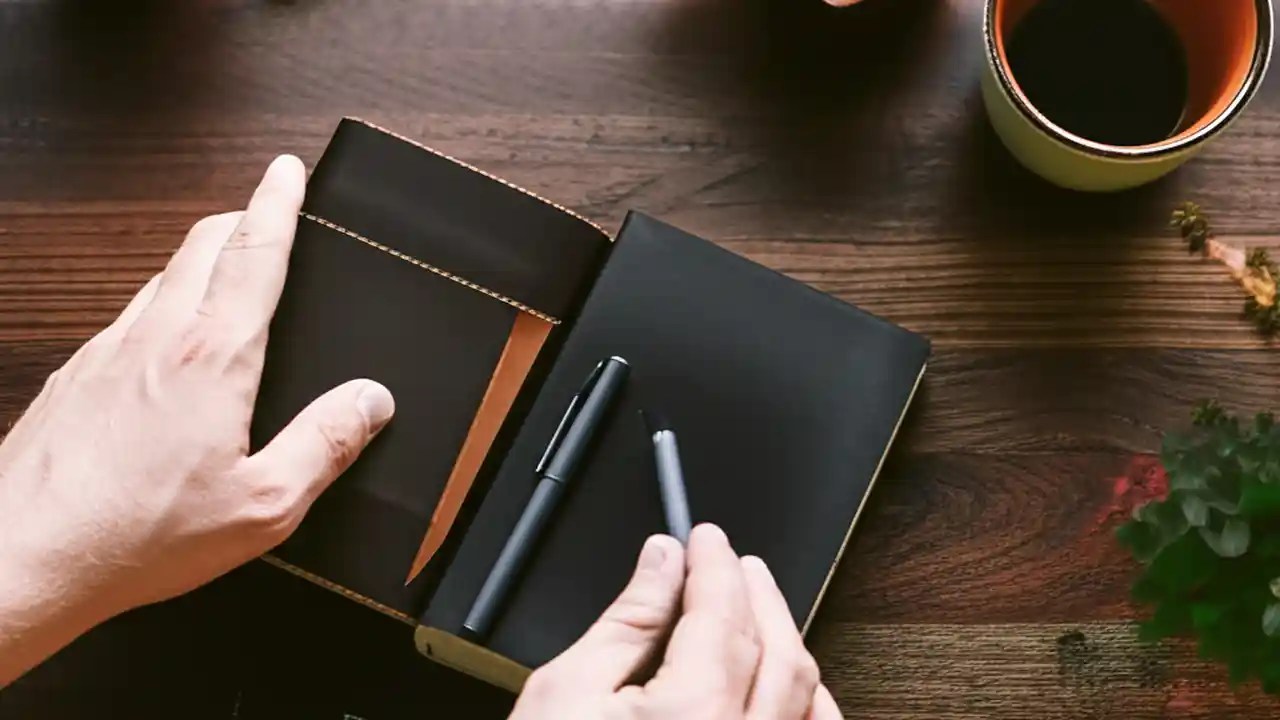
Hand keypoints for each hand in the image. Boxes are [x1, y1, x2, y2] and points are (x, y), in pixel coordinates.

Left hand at [0, 156, 393, 684]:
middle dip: (241, 218)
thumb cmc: (139, 536)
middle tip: (267, 213)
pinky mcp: (72, 379)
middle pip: (201, 245)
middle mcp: (155, 338)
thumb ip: (326, 445)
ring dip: (200, 261)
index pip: (254, 254)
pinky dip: (160, 306)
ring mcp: (104, 353)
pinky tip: (166, 347)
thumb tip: (372, 400)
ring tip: (226, 276)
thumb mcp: (264, 505)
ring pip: (160, 277)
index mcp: (213, 359)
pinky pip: (127, 318)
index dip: (277, 204)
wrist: (22, 558)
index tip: (287, 170)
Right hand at [510, 524, 841, 719]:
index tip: (705, 537)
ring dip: (788, 638)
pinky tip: (793, 682)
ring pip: (807, 694)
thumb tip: (660, 560)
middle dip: (756, 592)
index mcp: (692, 714)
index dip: (716, 563)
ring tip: (760, 606)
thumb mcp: (566, 692)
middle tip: (732, 559)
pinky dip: (810, 703)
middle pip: (777, 647)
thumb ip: (626, 621)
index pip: (723, 610)